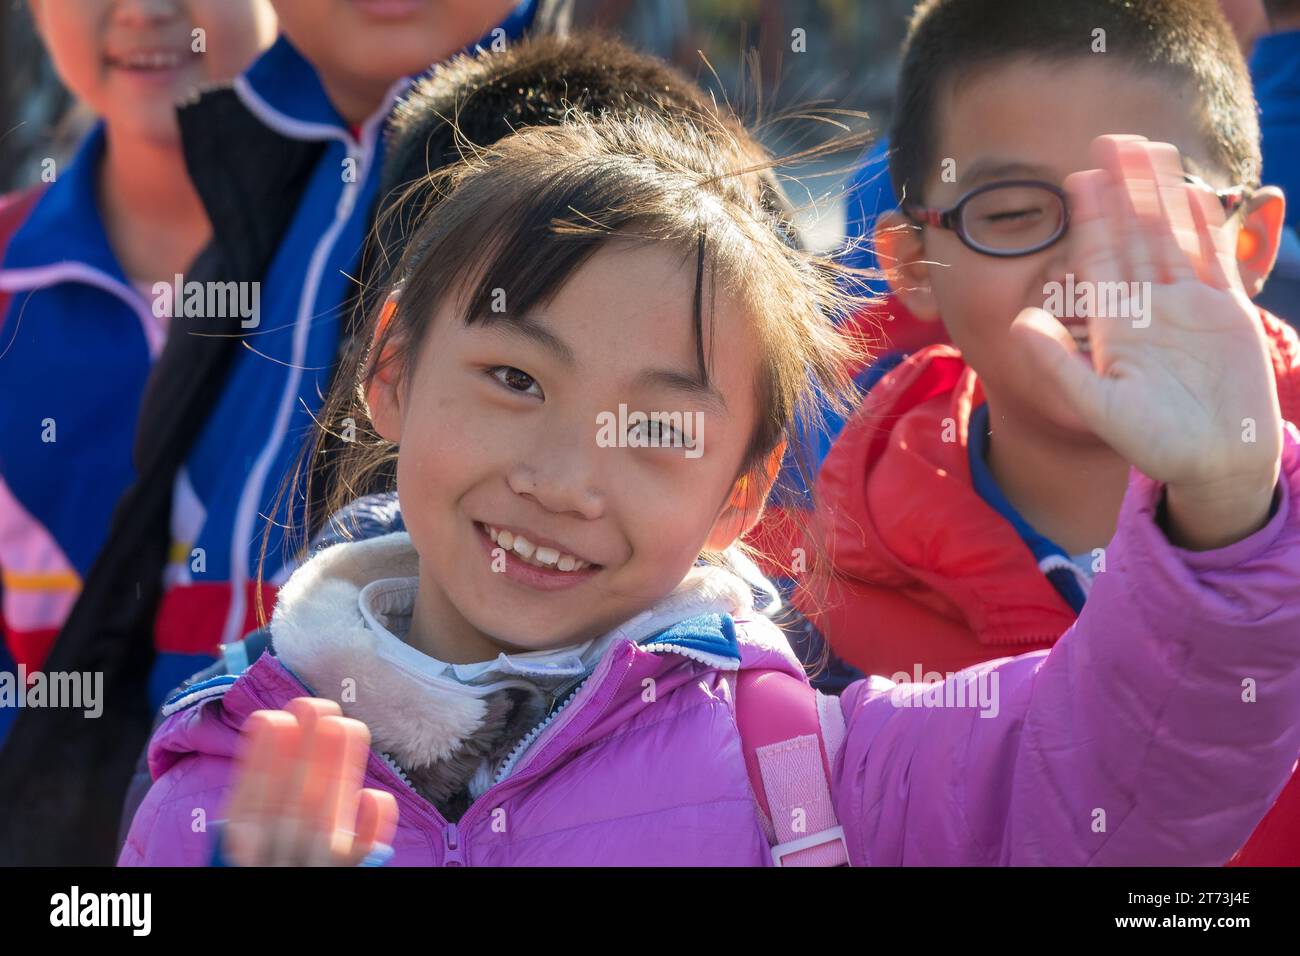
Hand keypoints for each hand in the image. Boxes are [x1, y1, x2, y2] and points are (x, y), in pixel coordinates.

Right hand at [223, 697, 398, 865]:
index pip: (249, 804)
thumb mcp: (244, 852)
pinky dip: (370, 829)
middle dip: (304, 752)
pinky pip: (358, 856)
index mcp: (239, 858)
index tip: (272, 718)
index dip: (262, 760)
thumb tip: (271, 746)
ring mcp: (311, 873)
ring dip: (336, 770)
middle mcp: (274, 864)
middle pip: (292, 804)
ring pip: (325, 820)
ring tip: (343, 723)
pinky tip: (377, 795)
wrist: (271, 940)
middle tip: (315, 703)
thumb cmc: (265, 868)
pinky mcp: (343, 881)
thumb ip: (251, 819)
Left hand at [1011, 135, 1282, 548]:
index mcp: (1115, 326)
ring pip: (1172, 238)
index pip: (1099, 260)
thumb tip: (1019, 323)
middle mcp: (1149, 308)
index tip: (1076, 179)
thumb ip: (1058, 364)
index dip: (1090, 220)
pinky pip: (1214, 261)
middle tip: (1111, 140)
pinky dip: (1204, 228)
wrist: (1215, 463)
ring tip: (1150, 150)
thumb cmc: (1153, 443)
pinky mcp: (1227, 313)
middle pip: (1135, 236)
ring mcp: (1189, 307)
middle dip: (1124, 191)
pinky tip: (1192, 193)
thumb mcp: (1096, 405)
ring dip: (1161, 196)